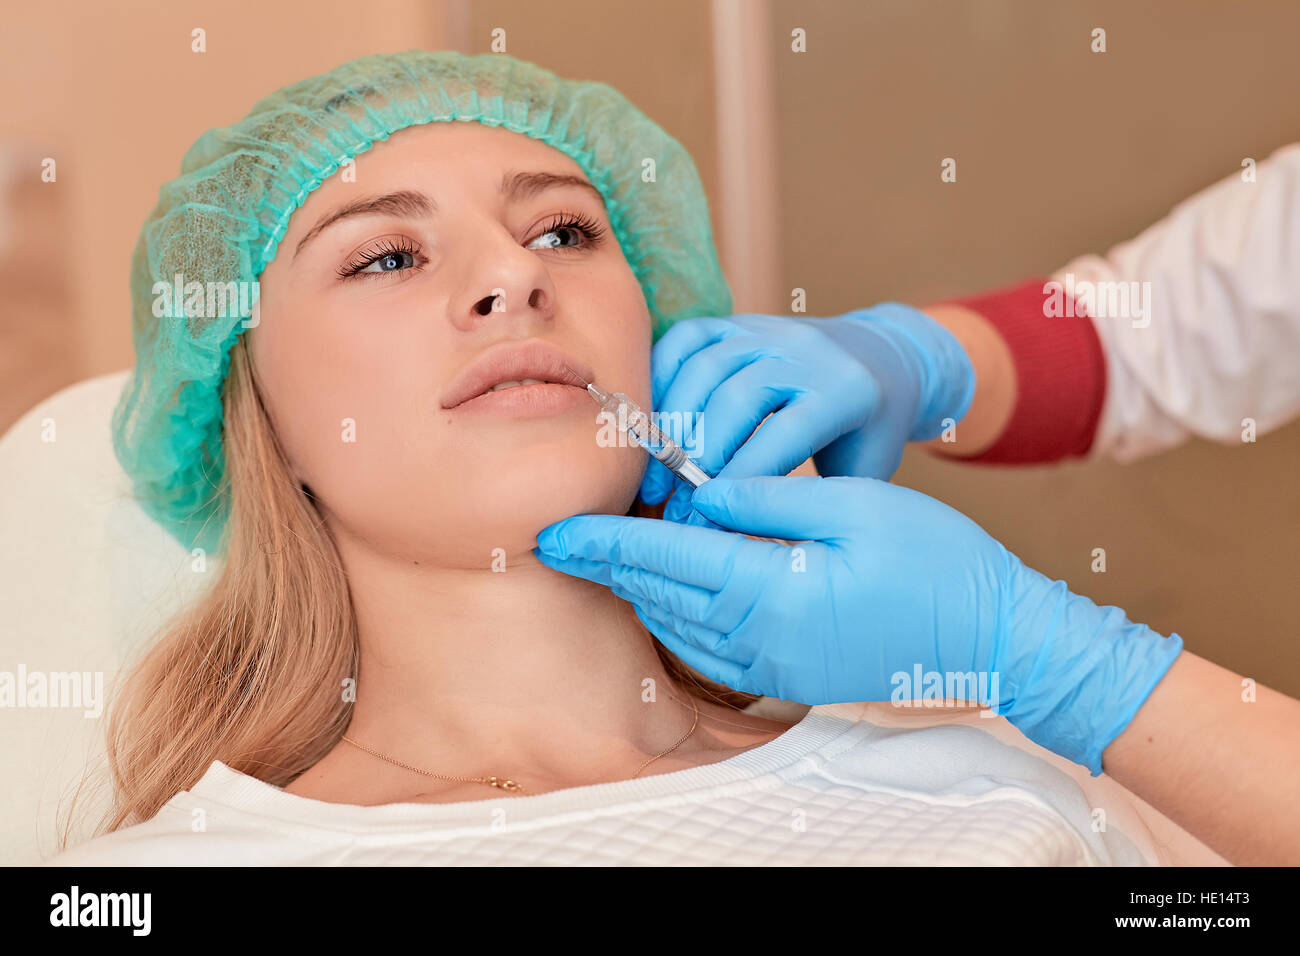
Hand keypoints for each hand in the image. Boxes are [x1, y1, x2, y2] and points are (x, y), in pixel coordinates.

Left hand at [536, 476, 1182, 775]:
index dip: (605, 541)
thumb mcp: (854, 507)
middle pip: (660, 595)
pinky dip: (676, 616)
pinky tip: (667, 592)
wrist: (993, 636)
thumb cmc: (934, 560)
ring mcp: (773, 667)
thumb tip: (700, 491)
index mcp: (771, 591)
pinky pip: (708, 649)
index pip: (664, 560)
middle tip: (564, 538)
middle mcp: (760, 640)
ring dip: (639, 589)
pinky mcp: (786, 677)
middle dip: (609, 565)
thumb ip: (767, 500)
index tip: (556, 529)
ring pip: (678, 624)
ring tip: (607, 556)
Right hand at [640, 306, 974, 522]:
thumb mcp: (861, 471)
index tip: (705, 524)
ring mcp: (766, 329)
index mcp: (845, 389)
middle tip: (671, 511)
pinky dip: (658, 381)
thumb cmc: (867, 431)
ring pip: (703, 369)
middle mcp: (804, 350)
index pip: (781, 436)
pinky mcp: (735, 321)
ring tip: (654, 482)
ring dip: (669, 429)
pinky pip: (684, 340)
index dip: (738, 482)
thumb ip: (813, 502)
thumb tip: (752, 554)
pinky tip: (647, 428)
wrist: (881, 359)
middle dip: (696, 461)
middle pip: (734, 399)